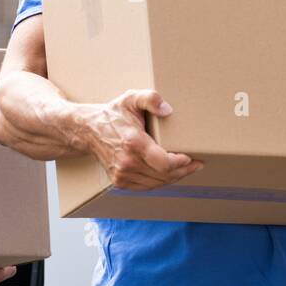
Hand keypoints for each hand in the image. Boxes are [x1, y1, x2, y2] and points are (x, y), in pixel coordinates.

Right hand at [78, 89, 202, 190]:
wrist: (88, 130)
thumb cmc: (114, 114)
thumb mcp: (131, 98)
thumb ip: (150, 98)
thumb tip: (167, 110)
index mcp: (133, 142)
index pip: (164, 163)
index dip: (182, 164)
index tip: (191, 158)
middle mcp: (127, 162)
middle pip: (164, 176)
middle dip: (183, 171)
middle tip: (196, 164)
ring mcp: (122, 174)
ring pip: (157, 183)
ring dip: (173, 178)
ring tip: (186, 169)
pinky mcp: (120, 181)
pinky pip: (147, 186)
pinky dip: (160, 182)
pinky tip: (168, 174)